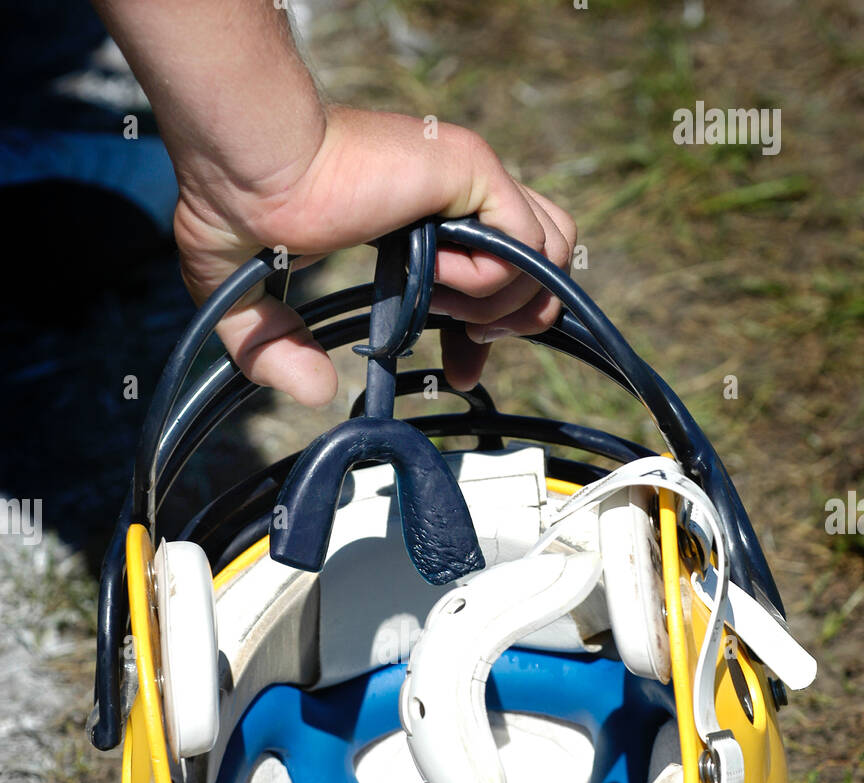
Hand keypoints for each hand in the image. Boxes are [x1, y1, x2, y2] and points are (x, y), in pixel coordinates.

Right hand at [173, 105, 575, 403]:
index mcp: (415, 222)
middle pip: (540, 264)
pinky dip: (490, 278)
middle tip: (469, 344)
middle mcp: (450, 197)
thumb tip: (313, 393)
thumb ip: (273, 351)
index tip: (464, 372)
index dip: (490, 334)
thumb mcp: (245, 303)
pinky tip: (439, 275)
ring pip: (549, 251)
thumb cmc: (236, 206)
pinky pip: (523, 244)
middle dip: (514, 323)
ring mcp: (465, 180)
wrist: (246, 167)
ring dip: (504, 302)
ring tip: (449, 306)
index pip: (493, 276)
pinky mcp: (472, 168)